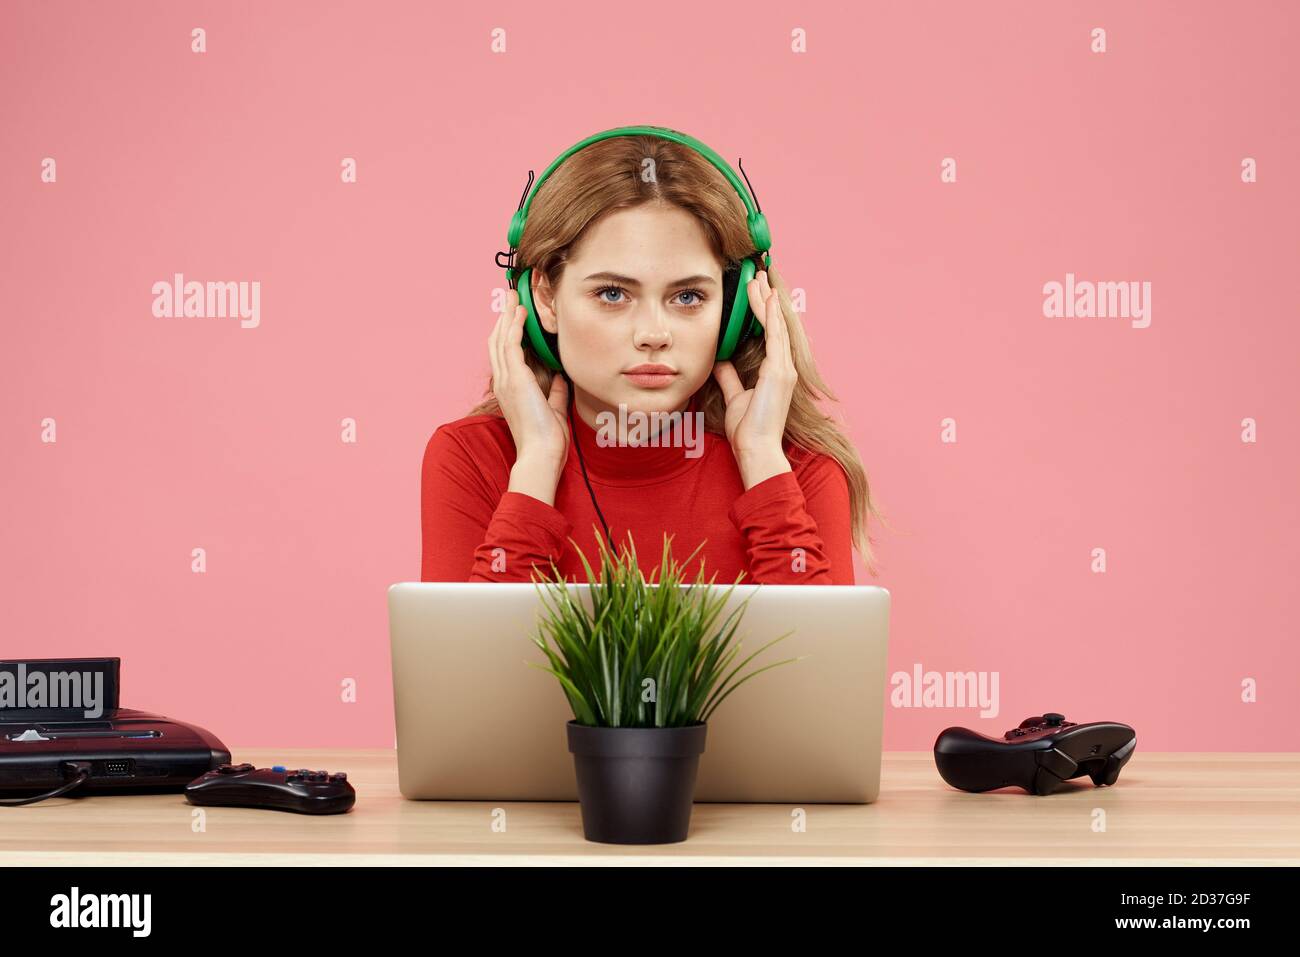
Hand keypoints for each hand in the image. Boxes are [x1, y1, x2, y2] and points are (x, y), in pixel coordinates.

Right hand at [489, 289, 570, 484]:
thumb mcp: (553, 411)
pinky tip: (521, 314)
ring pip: (501, 339)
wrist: (541, 454)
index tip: (514, 316)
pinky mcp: (515, 379)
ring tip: (512, 297)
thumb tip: (560, 378)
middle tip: (509, 298)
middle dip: (503, 318)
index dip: (507, 333)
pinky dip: (515, 327)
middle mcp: (504, 382)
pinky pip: (511, 345)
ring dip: (507, 316)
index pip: (504, 354)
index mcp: (510, 390)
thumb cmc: (546, 440)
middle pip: (497, 341)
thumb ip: (556, 393)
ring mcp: (507, 380)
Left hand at [712, 270, 795, 485]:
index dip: (765, 311)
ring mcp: (785, 368)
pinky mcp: (780, 372)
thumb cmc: (749, 429)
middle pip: (777, 324)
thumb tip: (720, 360)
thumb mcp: (735, 397)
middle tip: (760, 275)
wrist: (756, 449)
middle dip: (768, 299)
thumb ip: (730, 377)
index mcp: (776, 371)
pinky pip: (776, 336)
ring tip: (760, 279)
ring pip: (777, 325)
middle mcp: (784, 367)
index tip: (758, 291)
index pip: (771, 333)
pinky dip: (771, 315)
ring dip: (768, 300)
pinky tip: (767, 298)